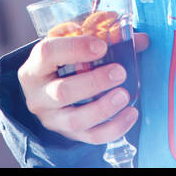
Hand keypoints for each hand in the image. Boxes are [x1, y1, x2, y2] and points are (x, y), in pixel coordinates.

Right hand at [18, 31, 147, 143]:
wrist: (49, 90)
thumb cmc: (63, 63)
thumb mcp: (73, 46)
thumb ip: (102, 39)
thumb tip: (141, 39)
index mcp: (35, 67)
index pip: (47, 54)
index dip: (75, 49)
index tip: (101, 46)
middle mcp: (38, 96)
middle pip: (62, 92)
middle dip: (94, 82)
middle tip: (119, 72)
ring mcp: (52, 119)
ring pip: (75, 120)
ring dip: (103, 108)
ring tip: (124, 95)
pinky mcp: (69, 135)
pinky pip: (92, 137)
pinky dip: (114, 128)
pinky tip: (131, 113)